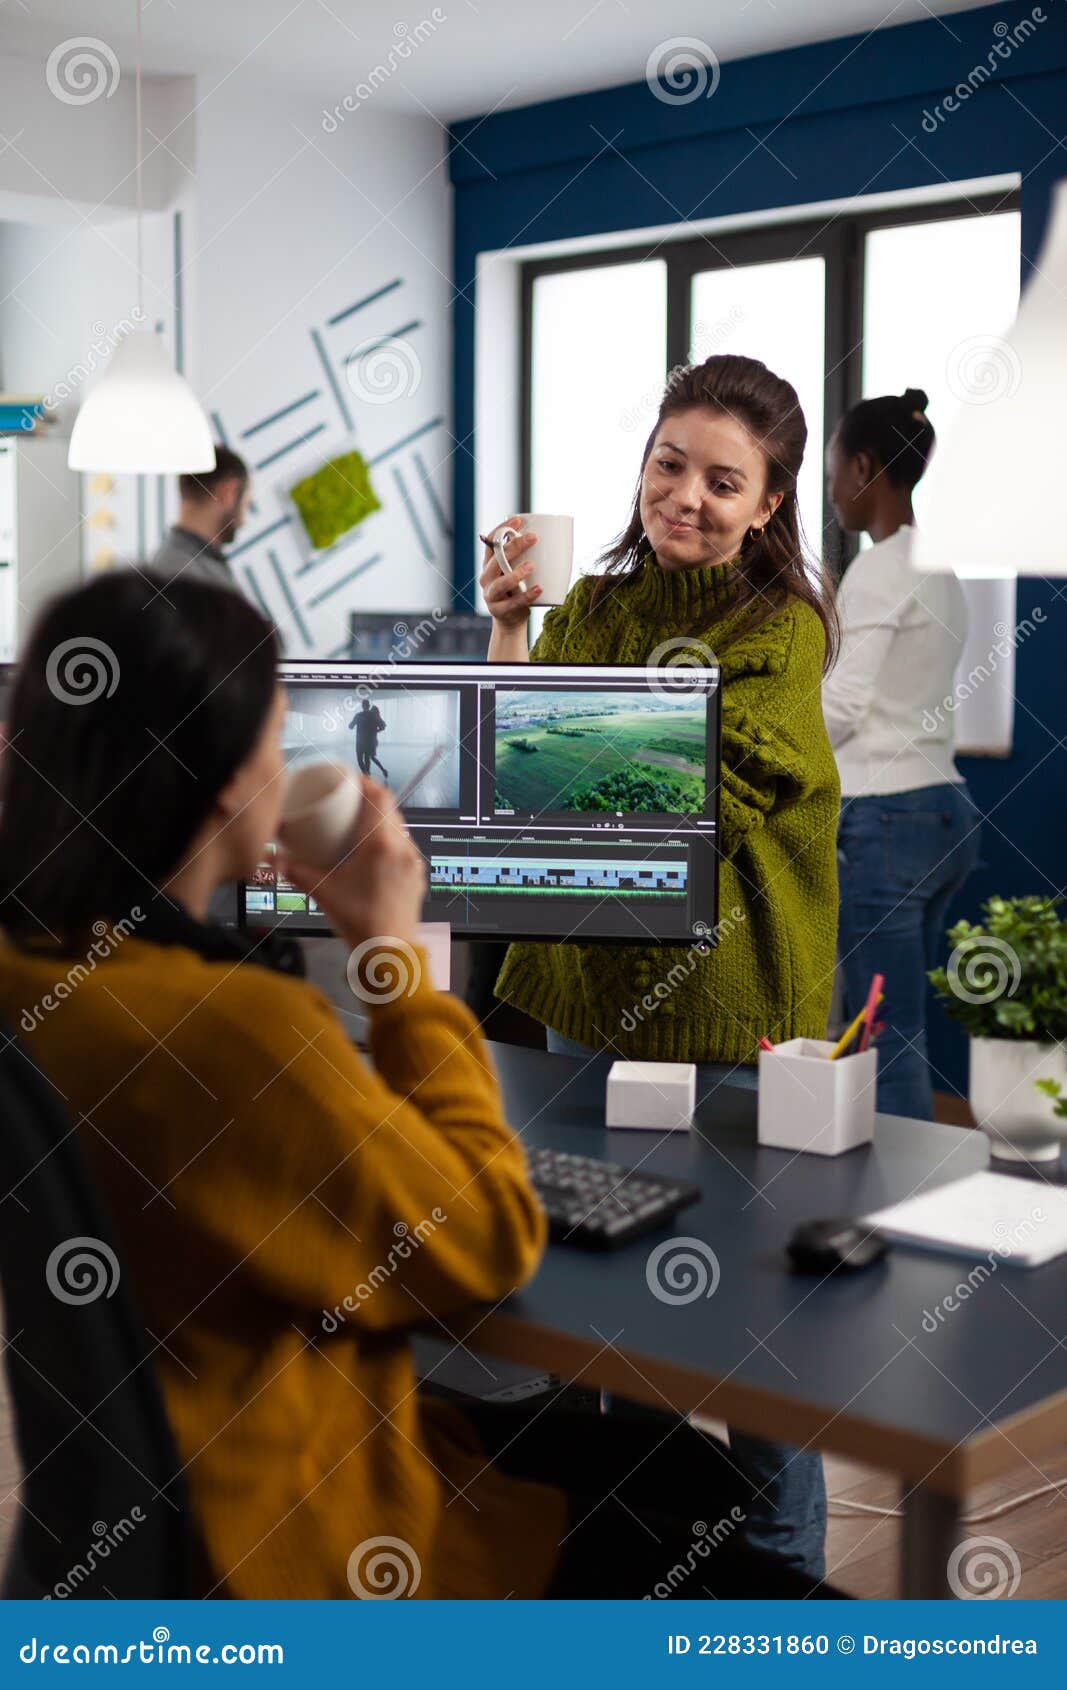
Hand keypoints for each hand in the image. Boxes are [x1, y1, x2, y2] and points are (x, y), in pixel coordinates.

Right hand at [279, 777, 426, 956]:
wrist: (389, 953)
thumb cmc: (359, 922)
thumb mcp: (322, 892)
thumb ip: (295, 871)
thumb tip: (271, 856)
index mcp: (382, 844)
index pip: (380, 797)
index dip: (366, 783)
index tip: (351, 781)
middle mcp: (403, 848)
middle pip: (391, 809)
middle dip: (371, 800)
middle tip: (350, 801)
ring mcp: (413, 862)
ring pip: (400, 827)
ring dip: (383, 820)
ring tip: (361, 823)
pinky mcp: (416, 877)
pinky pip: (405, 847)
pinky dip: (391, 840)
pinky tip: (376, 850)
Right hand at [479, 514, 541, 628]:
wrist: (510, 621)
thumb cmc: (517, 590)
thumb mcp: (516, 571)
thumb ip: (524, 557)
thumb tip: (554, 536)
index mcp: (489, 565)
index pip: (491, 542)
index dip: (502, 529)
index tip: (518, 520)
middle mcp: (486, 578)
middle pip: (496, 560)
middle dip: (514, 547)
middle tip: (533, 538)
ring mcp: (491, 595)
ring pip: (501, 583)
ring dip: (516, 573)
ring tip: (532, 566)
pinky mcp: (499, 610)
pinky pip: (513, 603)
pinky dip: (527, 595)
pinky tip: (539, 589)